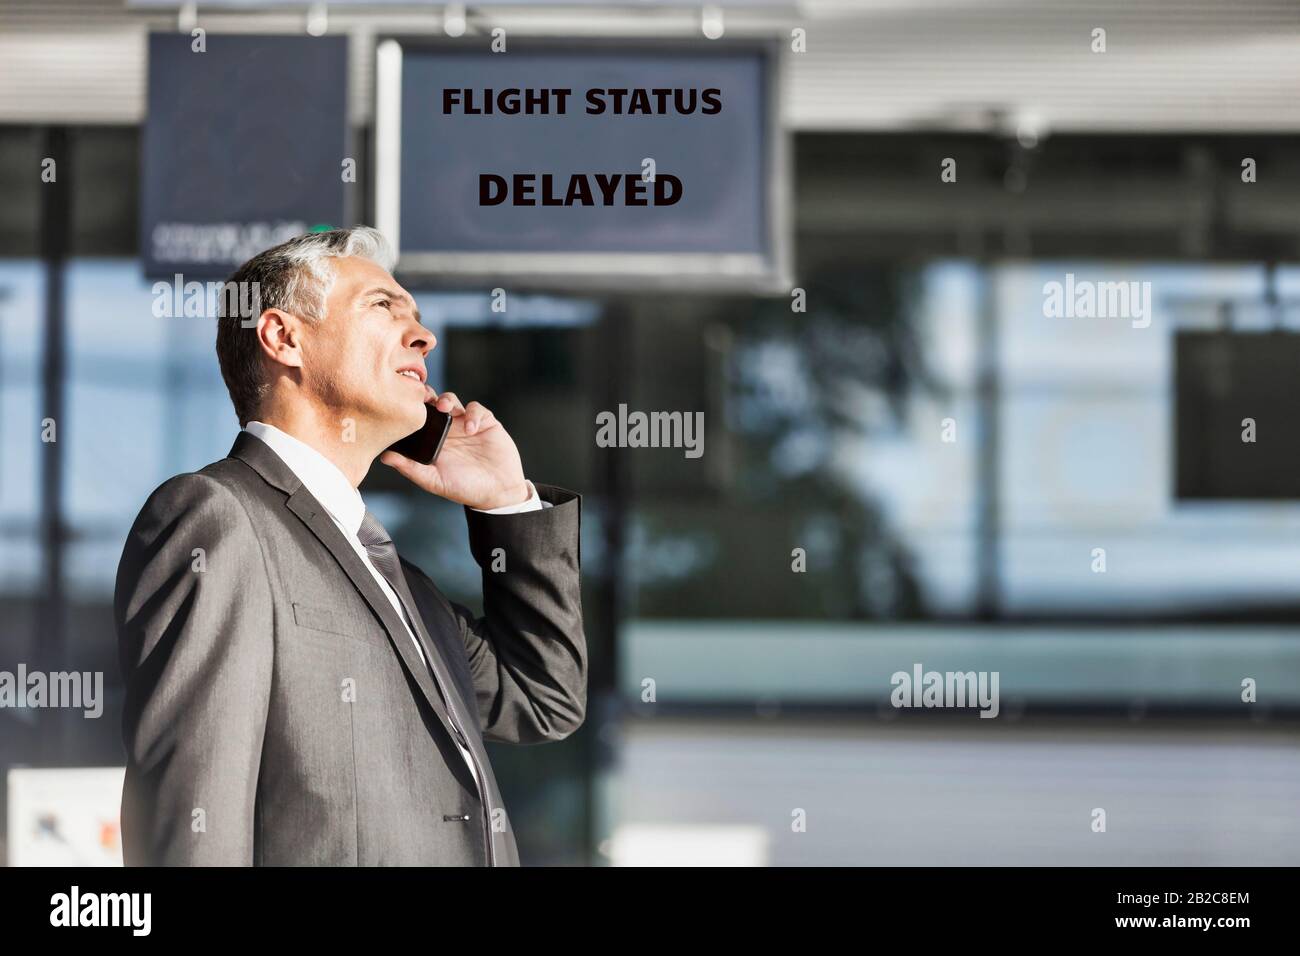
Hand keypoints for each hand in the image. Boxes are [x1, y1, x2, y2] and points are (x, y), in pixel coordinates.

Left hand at [379, 389, 529, 509]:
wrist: (498, 492)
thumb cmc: (465, 489)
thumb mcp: (434, 481)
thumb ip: (410, 468)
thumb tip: (384, 457)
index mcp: (433, 441)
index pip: (417, 418)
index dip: (410, 408)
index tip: (402, 405)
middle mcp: (447, 430)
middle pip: (432, 403)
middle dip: (426, 396)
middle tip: (422, 397)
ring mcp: (466, 424)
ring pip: (452, 401)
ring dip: (447, 400)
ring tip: (444, 408)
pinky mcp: (485, 422)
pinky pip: (476, 409)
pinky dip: (472, 414)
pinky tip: (471, 429)